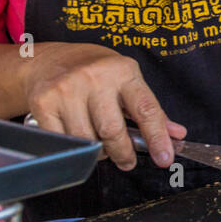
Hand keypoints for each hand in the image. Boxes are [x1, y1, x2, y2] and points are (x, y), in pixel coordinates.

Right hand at [22, 42, 185, 170]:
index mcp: (122, 72)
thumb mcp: (128, 81)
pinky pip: (64, 141)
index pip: (145, 109)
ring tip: (102, 145)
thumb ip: (152, 110)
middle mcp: (94, 78)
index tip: (165, 158)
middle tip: (127, 161)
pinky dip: (76, 148)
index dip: (157, 137)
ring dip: (99, 152)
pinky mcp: (43, 103)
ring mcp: (66, 90)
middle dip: (124, 153)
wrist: (49, 60)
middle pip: (112, 131)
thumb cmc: (95, 72)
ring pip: (87, 140)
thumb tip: (177, 134)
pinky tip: (81, 140)